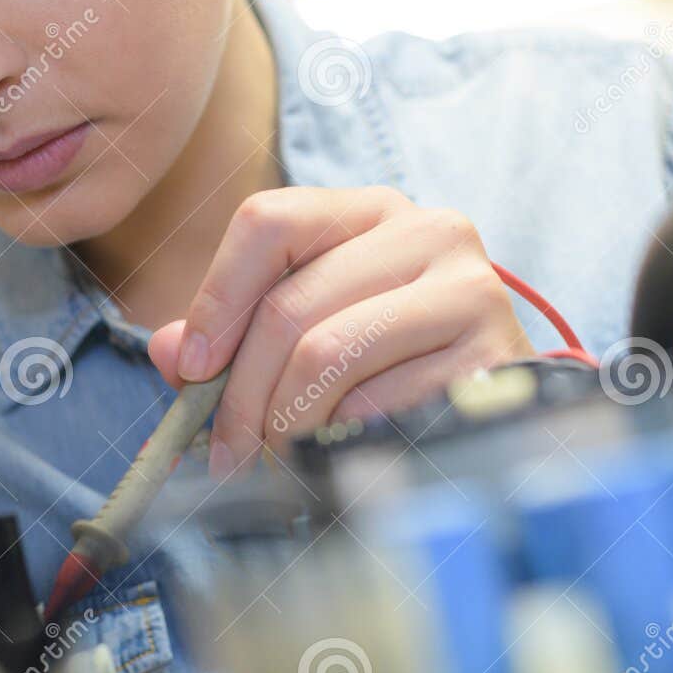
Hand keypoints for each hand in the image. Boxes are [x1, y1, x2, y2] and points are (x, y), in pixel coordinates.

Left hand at [148, 186, 534, 477]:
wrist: (508, 411)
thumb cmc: (395, 367)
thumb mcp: (310, 333)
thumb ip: (233, 339)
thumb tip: (165, 349)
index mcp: (370, 211)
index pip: (269, 221)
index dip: (217, 297)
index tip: (193, 367)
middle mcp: (427, 229)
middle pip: (290, 302)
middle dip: (241, 393)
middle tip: (227, 451)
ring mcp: (468, 287)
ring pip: (328, 353)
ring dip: (285, 425)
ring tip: (277, 460)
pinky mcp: (494, 352)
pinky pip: (381, 403)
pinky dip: (343, 443)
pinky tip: (341, 458)